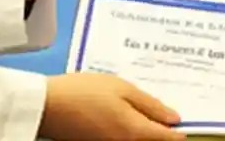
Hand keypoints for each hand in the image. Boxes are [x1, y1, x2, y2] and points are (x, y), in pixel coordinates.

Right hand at [38, 72, 186, 140]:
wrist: (46, 106)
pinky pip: (121, 139)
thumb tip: (175, 119)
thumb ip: (150, 105)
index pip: (170, 139)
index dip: (179, 130)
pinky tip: (119, 114)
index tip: (179, 120)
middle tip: (156, 110)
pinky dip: (127, 130)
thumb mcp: (121, 88)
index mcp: (136, 132)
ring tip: (135, 108)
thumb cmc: (84, 92)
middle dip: (160, 129)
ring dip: (142, 129)